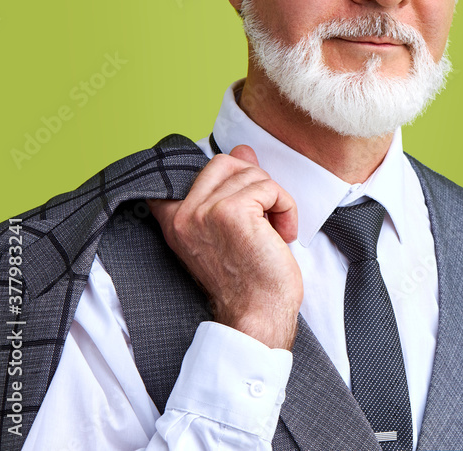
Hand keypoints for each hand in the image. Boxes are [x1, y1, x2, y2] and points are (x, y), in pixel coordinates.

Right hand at [147, 145, 301, 349]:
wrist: (257, 314)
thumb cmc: (249, 278)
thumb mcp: (233, 228)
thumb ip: (232, 186)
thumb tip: (242, 148)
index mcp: (175, 220)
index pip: (182, 170)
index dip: (219, 174)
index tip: (239, 202)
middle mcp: (183, 214)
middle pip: (225, 162)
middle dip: (256, 183)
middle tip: (266, 217)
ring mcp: (205, 212)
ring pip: (251, 173)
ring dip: (275, 200)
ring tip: (275, 232)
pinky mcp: (232, 212)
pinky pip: (270, 188)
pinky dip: (286, 208)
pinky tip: (283, 235)